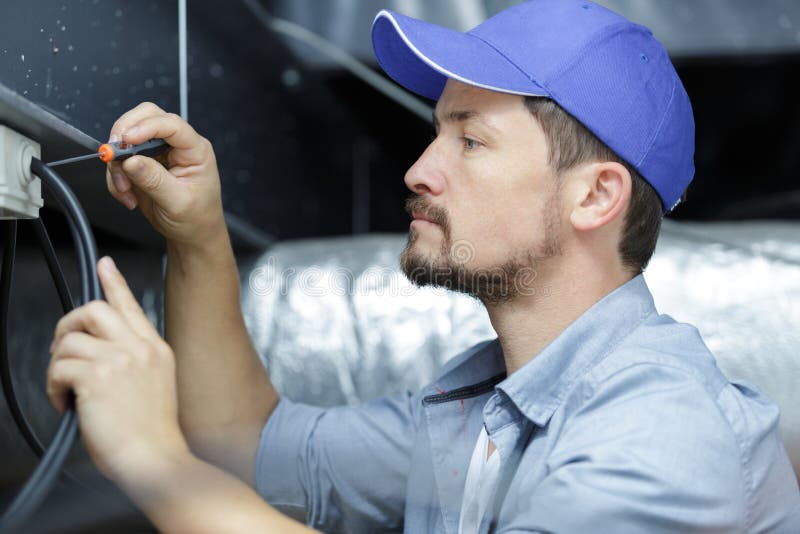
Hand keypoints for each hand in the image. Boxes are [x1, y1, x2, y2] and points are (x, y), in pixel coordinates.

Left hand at [47, 256, 190, 482]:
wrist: (156, 459)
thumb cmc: (152, 433)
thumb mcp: (154, 387)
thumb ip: (133, 363)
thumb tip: (98, 352)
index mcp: (156, 350)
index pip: (131, 306)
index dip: (115, 282)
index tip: (104, 265)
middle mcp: (140, 349)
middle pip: (94, 310)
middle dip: (68, 325)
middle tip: (62, 350)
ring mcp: (121, 360)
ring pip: (70, 340)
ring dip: (57, 366)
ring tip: (66, 392)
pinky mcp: (98, 377)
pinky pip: (60, 367)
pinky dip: (53, 388)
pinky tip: (67, 405)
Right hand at [105, 102, 225, 248]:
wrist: (192, 234)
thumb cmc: (196, 218)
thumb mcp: (177, 202)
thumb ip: (154, 180)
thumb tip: (131, 161)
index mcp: (195, 149)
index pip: (172, 124)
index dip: (147, 126)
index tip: (127, 139)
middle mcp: (177, 145)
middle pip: (145, 117)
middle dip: (124, 135)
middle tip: (114, 156)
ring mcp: (158, 152)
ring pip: (127, 137)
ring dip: (117, 162)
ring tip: (125, 189)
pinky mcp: (143, 162)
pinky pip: (120, 158)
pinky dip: (115, 175)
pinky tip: (127, 194)